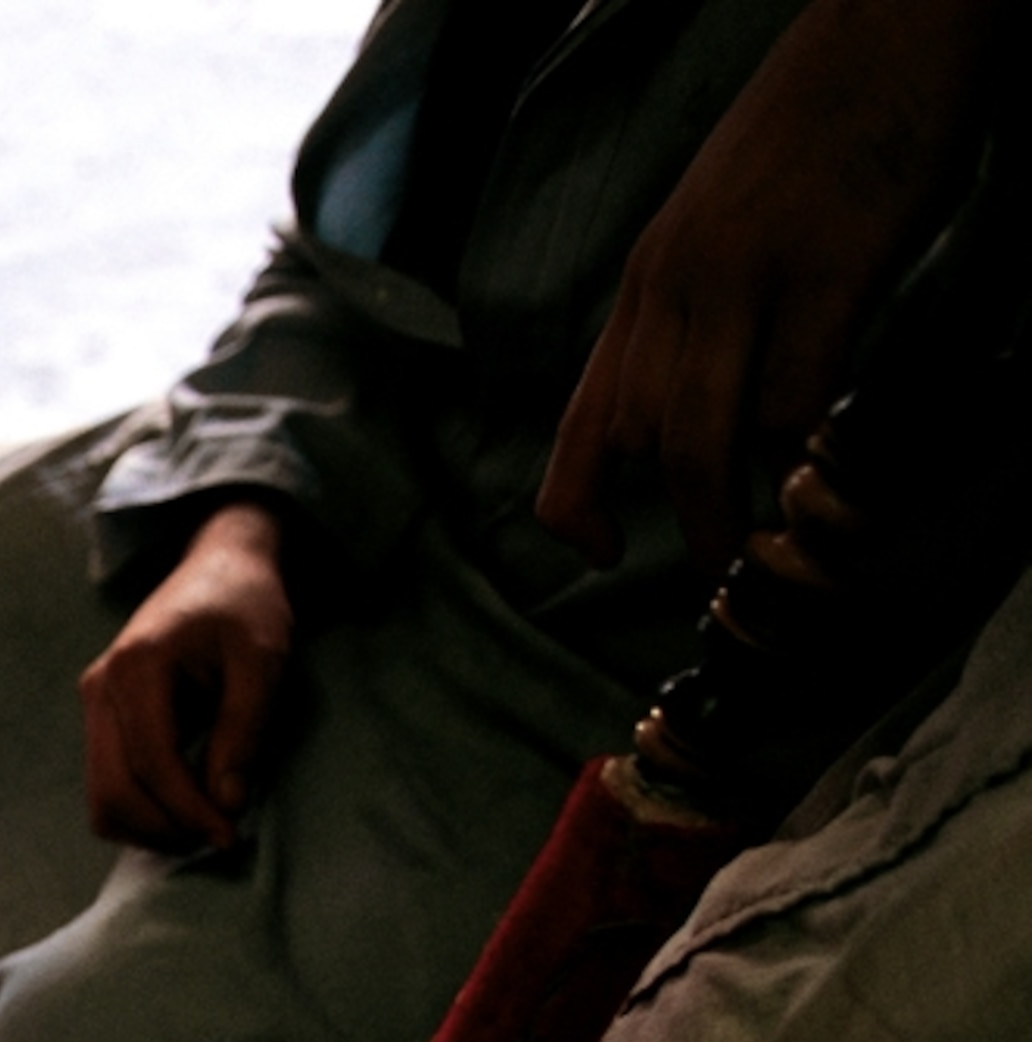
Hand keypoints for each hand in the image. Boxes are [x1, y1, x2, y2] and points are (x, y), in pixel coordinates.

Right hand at [79, 497, 290, 850]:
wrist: (218, 567)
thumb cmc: (245, 607)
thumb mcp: (263, 662)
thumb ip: (244, 731)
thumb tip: (225, 803)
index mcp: (137, 667)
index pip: (151, 762)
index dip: (188, 809)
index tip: (229, 835)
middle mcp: (101, 687)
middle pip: (112, 789)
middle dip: (165, 827)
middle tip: (218, 837)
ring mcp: (94, 703)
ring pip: (101, 796)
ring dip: (148, 826)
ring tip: (201, 825)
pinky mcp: (100, 716)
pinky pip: (106, 783)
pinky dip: (139, 809)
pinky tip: (182, 805)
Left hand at [536, 0, 1006, 573]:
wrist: (890, 28)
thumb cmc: (820, 130)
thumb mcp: (725, 227)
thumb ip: (701, 312)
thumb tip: (700, 407)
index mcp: (648, 280)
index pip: (587, 416)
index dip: (576, 501)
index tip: (599, 552)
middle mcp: (674, 284)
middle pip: (642, 440)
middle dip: (676, 518)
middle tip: (724, 563)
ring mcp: (744, 278)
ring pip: (700, 437)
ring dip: (728, 507)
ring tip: (764, 542)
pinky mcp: (824, 271)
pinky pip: (793, 394)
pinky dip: (805, 442)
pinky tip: (828, 451)